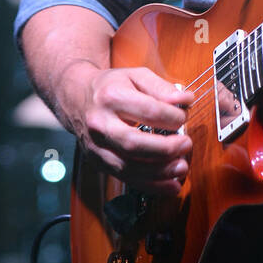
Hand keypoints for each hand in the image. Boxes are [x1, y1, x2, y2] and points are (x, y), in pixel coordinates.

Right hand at [65, 65, 194, 196]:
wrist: (76, 98)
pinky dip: (151, 185)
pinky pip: (125, 179)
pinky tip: (170, 186)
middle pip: (134, 143)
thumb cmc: (111, 87)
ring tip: (182, 167)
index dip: (172, 118)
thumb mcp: (136, 76)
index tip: (183, 117)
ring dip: (160, 172)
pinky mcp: (98, 162)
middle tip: (186, 145)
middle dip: (165, 149)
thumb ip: (162, 87)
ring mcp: (96, 146)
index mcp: (111, 97)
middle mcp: (100, 124)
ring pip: (128, 167)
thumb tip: (185, 101)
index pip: (148, 111)